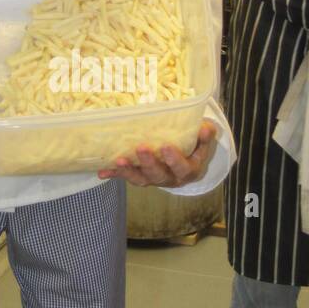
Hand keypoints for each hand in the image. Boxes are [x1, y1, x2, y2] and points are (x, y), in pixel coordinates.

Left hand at [97, 120, 217, 187]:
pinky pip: (126, 177)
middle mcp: (170, 179)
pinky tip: (102, 172)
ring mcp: (153, 179)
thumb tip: (206, 128)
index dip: (174, 160)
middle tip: (141, 148)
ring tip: (118, 160)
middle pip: (158, 175)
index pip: (182, 168)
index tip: (166, 147)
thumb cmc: (194, 148)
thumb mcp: (203, 142)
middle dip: (148, 163)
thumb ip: (205, 135)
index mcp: (187, 171)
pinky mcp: (141, 177)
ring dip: (128, 171)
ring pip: (141, 179)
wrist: (186, 165)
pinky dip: (114, 174)